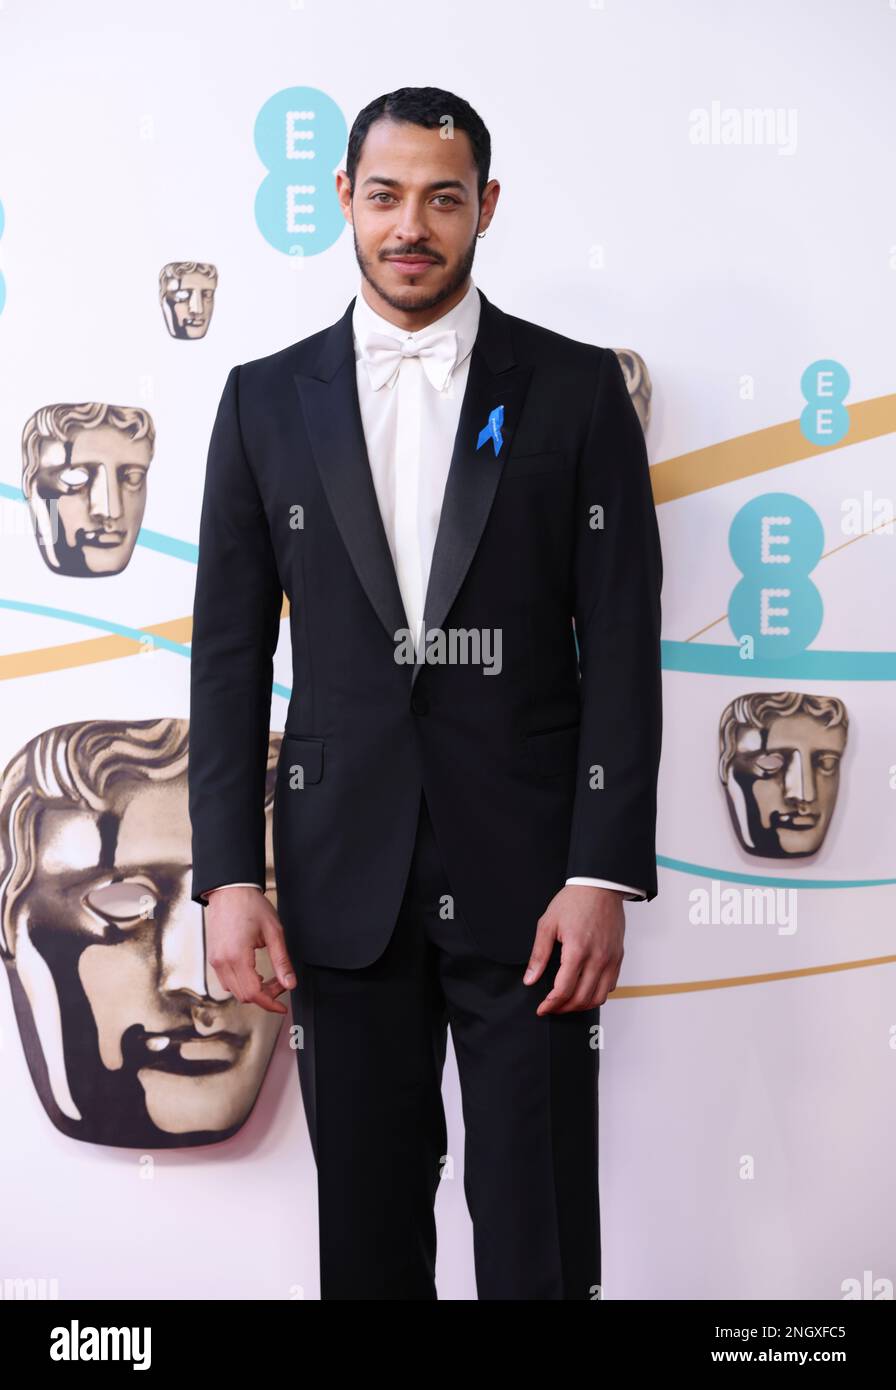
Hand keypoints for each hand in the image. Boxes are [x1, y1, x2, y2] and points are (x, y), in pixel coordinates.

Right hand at [204, 886, 296, 1014]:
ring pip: (234, 991)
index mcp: (237, 956)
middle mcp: (222, 962)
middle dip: (265, 996)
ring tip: (269, 978)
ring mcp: (215, 960)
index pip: (253, 993)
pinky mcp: (213, 957)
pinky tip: (255, 974)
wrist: (229, 890)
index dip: (270, 1003)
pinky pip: (226, 981)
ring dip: (253, 990)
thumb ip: (282, 961)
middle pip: (243, 995)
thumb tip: (290, 984)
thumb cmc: (251, 906)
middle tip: (281, 983)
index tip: (282, 1006)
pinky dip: (242, 983)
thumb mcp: (274, 932)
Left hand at [524, 884, 624, 1015]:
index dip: (551, 1004)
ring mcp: (611, 959)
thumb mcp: (547, 924)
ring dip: (581, 1006)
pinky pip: (610, 986)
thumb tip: (530, 979)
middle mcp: (597, 958)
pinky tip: (584, 990)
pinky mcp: (618, 957)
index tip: (542, 1009)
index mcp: (577, 950)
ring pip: (599, 997)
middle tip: (551, 1008)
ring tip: (567, 1003)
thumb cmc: (573, 902)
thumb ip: (539, 955)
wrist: (600, 887)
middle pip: (581, 999)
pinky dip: (597, 994)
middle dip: (563, 1009)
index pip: (564, 990)